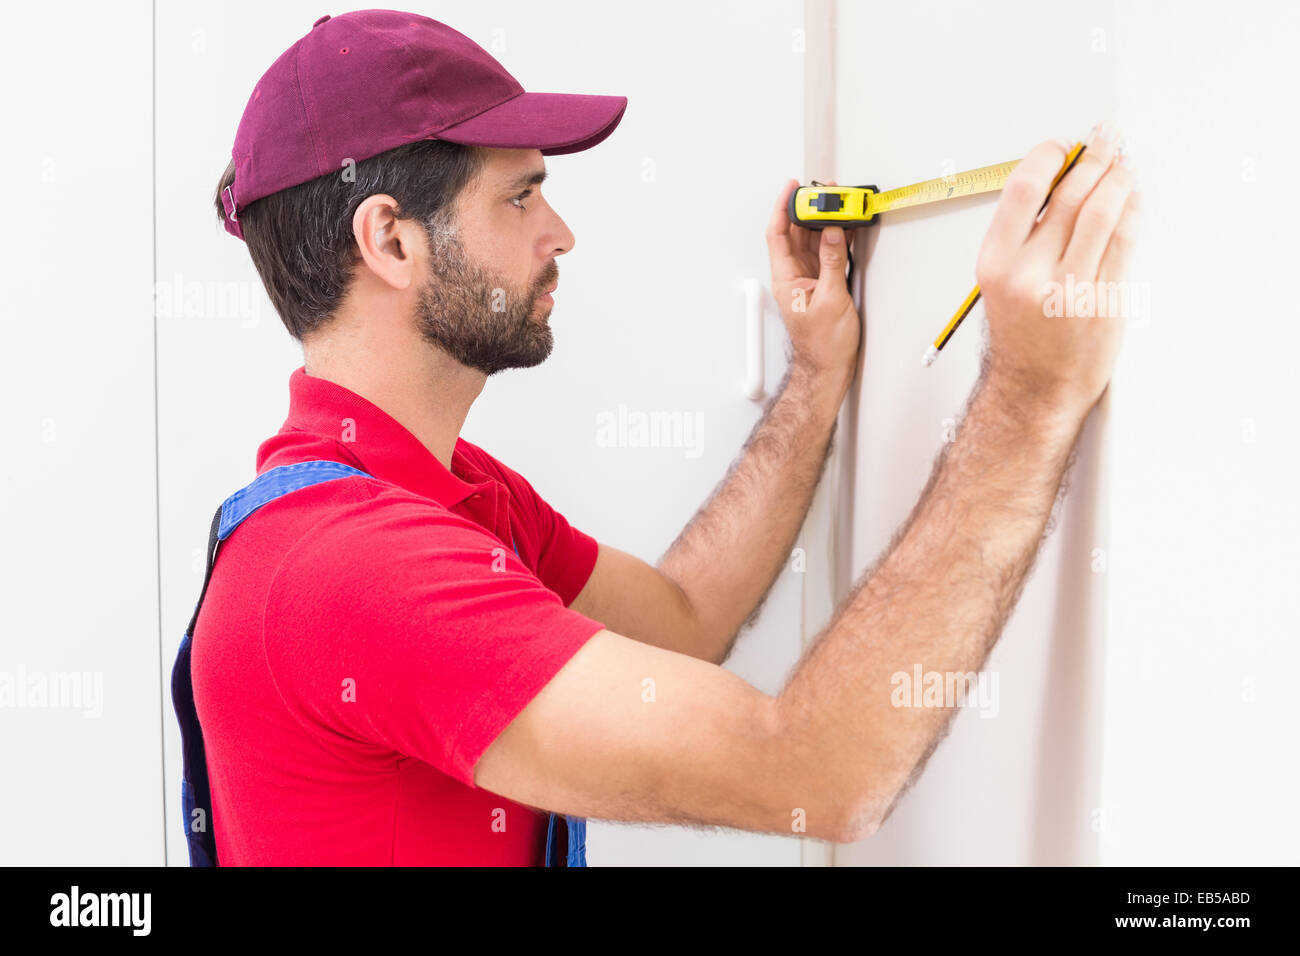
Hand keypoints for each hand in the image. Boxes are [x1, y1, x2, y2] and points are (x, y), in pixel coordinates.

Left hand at [766, 179, 861, 384]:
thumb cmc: (823, 345)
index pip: (778, 234)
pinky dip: (837, 238)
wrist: (830, 367)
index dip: (783, 208)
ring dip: (825, 221)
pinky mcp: (825, 283)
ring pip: (814, 240)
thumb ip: (832, 263)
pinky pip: (828, 253)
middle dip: (809, 208)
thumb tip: (832, 233)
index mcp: (786, 278)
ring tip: (838, 203)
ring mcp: (810, 278)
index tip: (793, 187)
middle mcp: (795, 275)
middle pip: (797, 232)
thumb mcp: (831, 299)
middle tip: (825, 191)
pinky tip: (846, 227)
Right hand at [975, 125, 1140, 417]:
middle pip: (1071, 194)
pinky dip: (1132, 210)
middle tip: (1106, 140)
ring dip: (1119, 177)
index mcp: (997, 264)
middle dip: (1094, 158)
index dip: (1050, 156)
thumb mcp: (1003, 280)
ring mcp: (1071, 288)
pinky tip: (1132, 197)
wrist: (1035, 388)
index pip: (1025, 188)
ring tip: (1123, 162)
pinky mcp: (1104, 299)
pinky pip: (1125, 240)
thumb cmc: (1020, 334)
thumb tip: (1060, 179)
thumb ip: (1026, 233)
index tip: (1063, 146)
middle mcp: (1031, 275)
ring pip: (1104, 211)